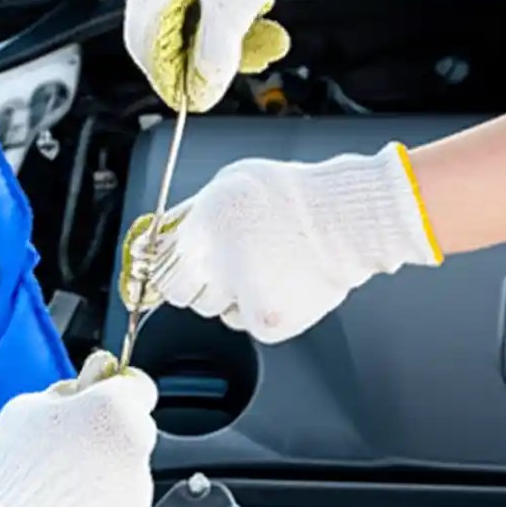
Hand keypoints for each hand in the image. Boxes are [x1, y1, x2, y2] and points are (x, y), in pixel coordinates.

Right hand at [0, 350, 157, 506]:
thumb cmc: (4, 477)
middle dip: (105, 445)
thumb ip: (71, 391)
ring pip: (126, 484)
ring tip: (54, 501)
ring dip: (102, 488)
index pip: (140, 387)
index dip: (118, 392)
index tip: (103, 399)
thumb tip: (92, 380)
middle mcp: (139, 453)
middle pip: (131, 440)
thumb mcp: (26, 409)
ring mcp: (140, 502)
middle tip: (61, 460)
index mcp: (117, 412)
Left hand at [120, 142, 444, 343]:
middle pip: (183, 295)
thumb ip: (191, 214)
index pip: (162, 268)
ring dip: (229, 295)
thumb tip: (158, 237)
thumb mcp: (230, 184)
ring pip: (215, 310)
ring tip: (262, 267)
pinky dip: (258, 308)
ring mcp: (243, 298)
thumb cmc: (292, 197)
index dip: (171, 267)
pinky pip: (246, 322)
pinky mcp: (267, 322)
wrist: (346, 221)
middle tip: (225, 266)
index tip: (176, 269)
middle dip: (198, 282)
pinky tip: (279, 282)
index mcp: (204, 228)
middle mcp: (219, 265)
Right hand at [123, 0, 298, 111]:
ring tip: (269, 36)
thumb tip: (202, 90)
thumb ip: (216, 53)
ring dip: (234, 22)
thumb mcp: (235, 3)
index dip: (172, 79)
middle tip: (251, 61)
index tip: (199, 96)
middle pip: (173, 22)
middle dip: (214, 48)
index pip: (143, 47)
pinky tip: (263, 0)